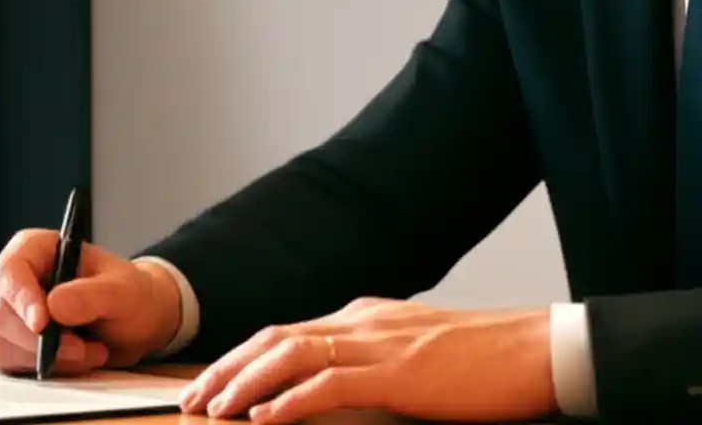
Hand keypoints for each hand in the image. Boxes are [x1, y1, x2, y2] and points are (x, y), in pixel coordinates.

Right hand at [0, 229, 182, 375]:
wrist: (134, 322)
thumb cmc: (128, 295)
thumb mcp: (123, 291)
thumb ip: (92, 295)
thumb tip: (54, 305)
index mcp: (34, 249)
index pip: (8, 272)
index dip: (21, 299)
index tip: (42, 325)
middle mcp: (13, 279)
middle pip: (0, 313)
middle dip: (42, 340)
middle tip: (83, 347)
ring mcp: (7, 312)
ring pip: (3, 344)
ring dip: (47, 358)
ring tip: (89, 351)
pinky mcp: (10, 342)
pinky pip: (10, 363)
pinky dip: (44, 368)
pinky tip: (73, 359)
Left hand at [179, 298, 556, 423]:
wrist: (539, 349)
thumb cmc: (485, 359)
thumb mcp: (415, 351)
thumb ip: (372, 360)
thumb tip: (335, 382)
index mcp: (362, 317)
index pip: (285, 333)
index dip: (242, 357)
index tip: (212, 383)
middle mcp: (360, 322)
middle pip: (273, 338)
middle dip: (226, 368)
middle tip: (192, 398)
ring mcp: (377, 344)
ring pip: (289, 355)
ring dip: (244, 383)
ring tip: (213, 410)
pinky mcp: (397, 373)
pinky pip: (328, 385)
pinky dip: (289, 401)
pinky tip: (263, 420)